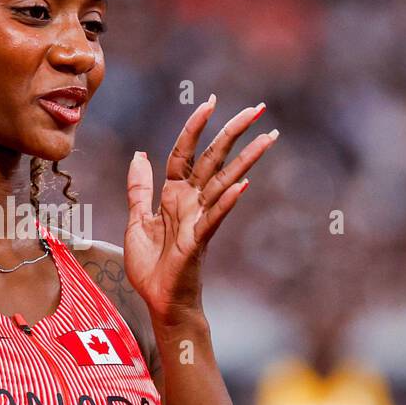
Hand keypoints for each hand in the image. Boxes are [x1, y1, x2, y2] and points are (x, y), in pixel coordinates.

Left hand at [124, 94, 277, 325]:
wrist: (159, 302)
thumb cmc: (151, 266)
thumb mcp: (137, 221)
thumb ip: (139, 189)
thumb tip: (140, 155)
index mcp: (173, 195)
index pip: (185, 153)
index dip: (194, 128)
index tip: (209, 102)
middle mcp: (191, 202)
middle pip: (214, 159)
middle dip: (234, 132)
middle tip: (258, 108)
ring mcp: (199, 219)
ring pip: (224, 182)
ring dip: (245, 160)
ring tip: (268, 138)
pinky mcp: (199, 241)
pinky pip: (215, 217)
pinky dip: (227, 201)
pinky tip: (242, 185)